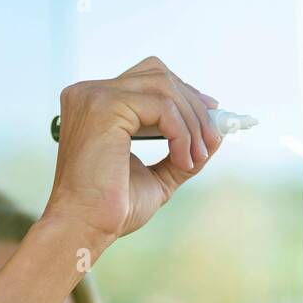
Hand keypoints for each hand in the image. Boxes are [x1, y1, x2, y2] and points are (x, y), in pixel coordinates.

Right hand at [40, 56, 221, 252]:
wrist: (85, 227)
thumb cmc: (110, 208)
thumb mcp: (155, 175)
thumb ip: (181, 151)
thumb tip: (217, 134)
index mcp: (93, 105)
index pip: (146, 79)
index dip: (182, 94)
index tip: (209, 117)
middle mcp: (89, 94)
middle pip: (157, 75)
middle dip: (192, 105)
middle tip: (212, 139)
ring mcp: (95, 97)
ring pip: (164, 88)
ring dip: (191, 122)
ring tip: (197, 156)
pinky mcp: (105, 107)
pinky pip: (161, 107)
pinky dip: (181, 133)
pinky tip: (183, 159)